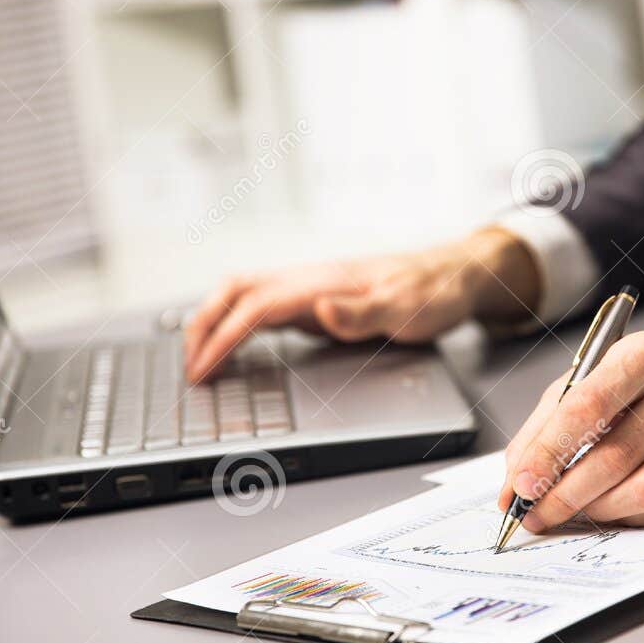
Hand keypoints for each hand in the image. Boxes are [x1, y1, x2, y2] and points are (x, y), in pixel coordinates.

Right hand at [184, 228, 540, 381]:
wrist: (456, 274)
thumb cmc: (435, 292)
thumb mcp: (408, 308)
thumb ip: (364, 312)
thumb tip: (321, 310)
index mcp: (323, 282)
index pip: (256, 307)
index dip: (224, 338)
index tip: (202, 369)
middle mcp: (309, 280)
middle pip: (235, 292)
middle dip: (203, 325)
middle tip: (187, 366)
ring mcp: (311, 289)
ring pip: (244, 295)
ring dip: (214, 321)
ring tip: (198, 357)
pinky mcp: (317, 300)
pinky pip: (263, 307)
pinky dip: (237, 325)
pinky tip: (235, 347)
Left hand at [498, 324, 643, 529]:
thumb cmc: (637, 382)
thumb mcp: (587, 382)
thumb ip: (545, 429)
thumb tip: (514, 486)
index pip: (588, 406)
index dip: (549, 451)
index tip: (522, 484)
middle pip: (616, 456)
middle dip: (566, 494)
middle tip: (536, 513)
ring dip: (598, 510)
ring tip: (573, 510)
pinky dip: (629, 517)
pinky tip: (610, 508)